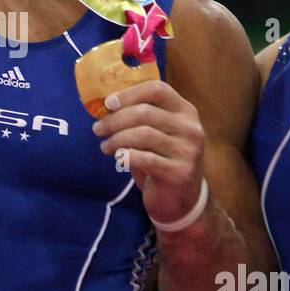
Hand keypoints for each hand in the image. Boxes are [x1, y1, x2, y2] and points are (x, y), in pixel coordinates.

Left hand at [92, 80, 206, 228]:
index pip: (157, 89)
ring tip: (105, 146)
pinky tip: (117, 158)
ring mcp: (187, 151)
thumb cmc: (162, 160)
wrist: (182, 200)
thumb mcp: (157, 133)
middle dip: (115, 120)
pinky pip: (144, 158)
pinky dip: (125, 156)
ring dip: (116, 139)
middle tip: (98, 129)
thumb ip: (140, 117)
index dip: (129, 94)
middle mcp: (191, 128)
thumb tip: (105, 105)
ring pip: (143, 134)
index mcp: (185, 111)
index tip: (108, 104)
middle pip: (145, 112)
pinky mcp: (179, 172)